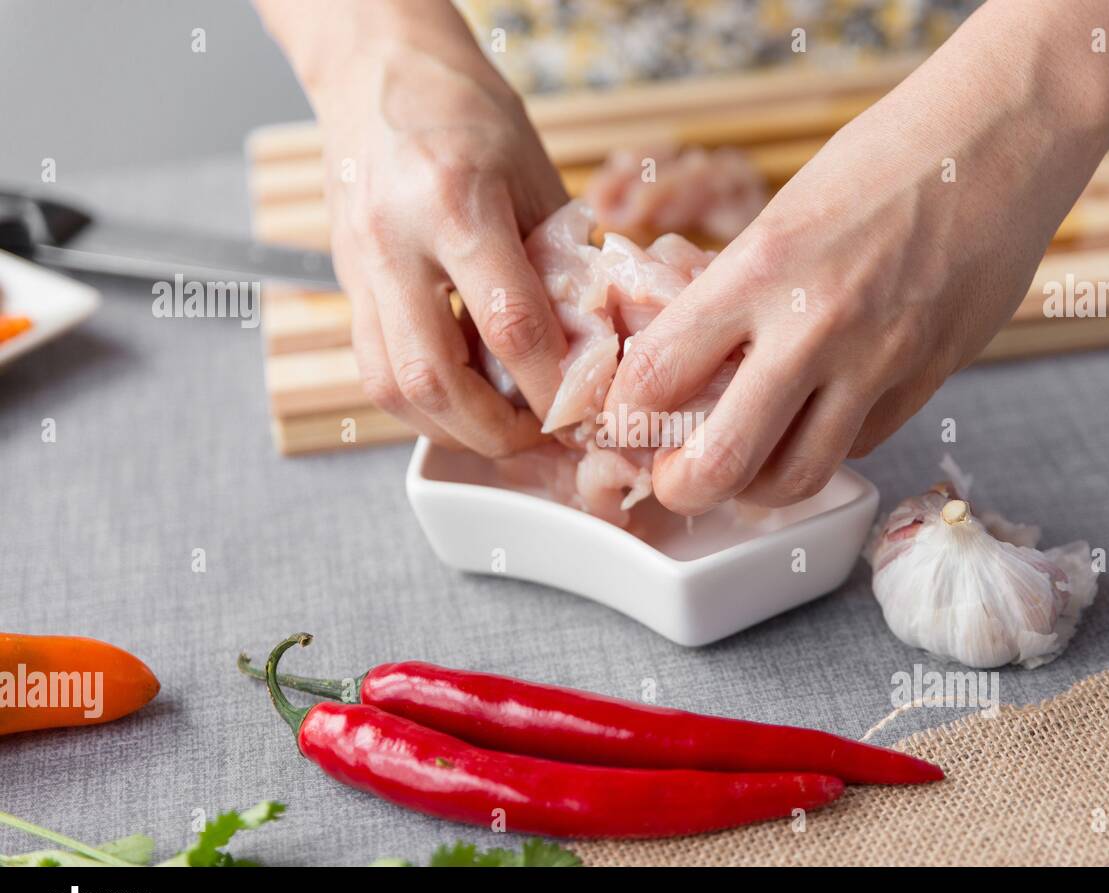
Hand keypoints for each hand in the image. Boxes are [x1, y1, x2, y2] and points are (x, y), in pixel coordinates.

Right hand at [305, 20, 568, 455]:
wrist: (378, 70)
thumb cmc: (467, 113)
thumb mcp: (536, 175)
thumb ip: (562, 264)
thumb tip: (595, 347)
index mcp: (455, 200)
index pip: (510, 325)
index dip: (553, 386)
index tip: (586, 409)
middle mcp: (394, 240)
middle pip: (434, 376)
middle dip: (495, 430)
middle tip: (540, 437)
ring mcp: (358, 265)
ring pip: (391, 387)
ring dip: (451, 428)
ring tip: (502, 430)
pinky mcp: (344, 283)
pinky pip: (374, 368)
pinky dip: (422, 402)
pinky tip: (461, 401)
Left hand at [603, 22, 1108, 514]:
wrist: (1001, 139)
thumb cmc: (883, 161)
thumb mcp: (782, 215)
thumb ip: (736, 293)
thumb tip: (688, 358)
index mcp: (761, 267)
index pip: (658, 373)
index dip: (626, 414)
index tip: (626, 420)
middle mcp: (816, 325)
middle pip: (723, 461)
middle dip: (681, 489)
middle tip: (675, 481)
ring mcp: (879, 361)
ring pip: (799, 476)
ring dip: (757, 486)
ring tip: (744, 466)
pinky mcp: (928, 379)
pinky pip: (860, 443)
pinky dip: (825, 445)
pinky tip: (815, 419)